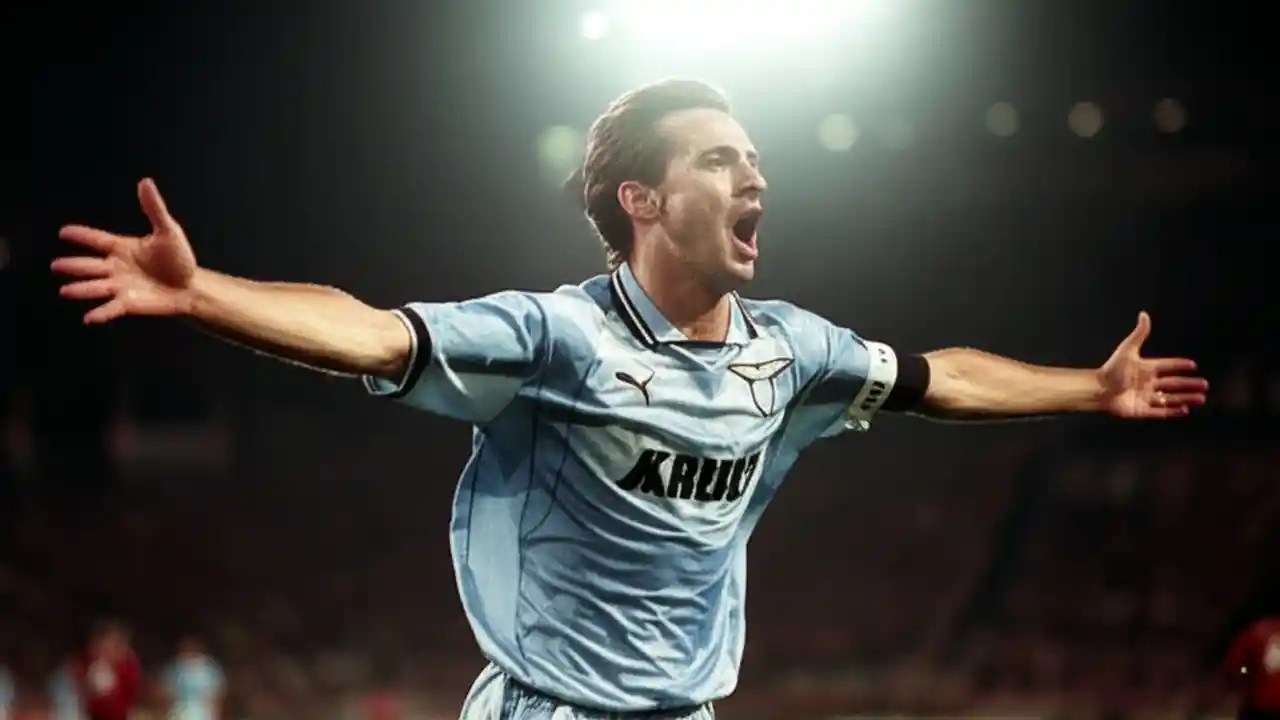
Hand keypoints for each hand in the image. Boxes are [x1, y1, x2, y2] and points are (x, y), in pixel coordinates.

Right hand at [52, 178, 197, 323]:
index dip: (82, 236)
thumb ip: (154, 209)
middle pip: (91, 265)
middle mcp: (116, 267)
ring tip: (65, 291)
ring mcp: (120, 286)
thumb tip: (146, 182)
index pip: (98, 240)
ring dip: (81, 289)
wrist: (191, 286)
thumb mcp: (168, 231)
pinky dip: (100, 313)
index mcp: (123, 248)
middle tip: (56, 266)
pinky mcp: (129, 303)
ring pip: (96, 287)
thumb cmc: (179, 259)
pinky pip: (111, 308)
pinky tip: (88, 318)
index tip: (64, 232)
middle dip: (74, 266)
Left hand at [1097, 311, 1208, 417]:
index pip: (1167, 366)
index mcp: (1146, 368)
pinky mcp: (1141, 410)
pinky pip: (1160, 412)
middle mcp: (1148, 383)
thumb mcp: (1127, 350)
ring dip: (1186, 398)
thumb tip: (1144, 314)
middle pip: (1173, 384)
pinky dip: (1173, 412)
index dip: (1179, 365)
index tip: (1192, 365)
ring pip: (1170, 398)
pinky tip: (1185, 410)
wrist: (1098, 390)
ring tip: (1201, 398)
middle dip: (1189, 385)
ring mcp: (1145, 397)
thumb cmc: (1112, 370)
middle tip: (1204, 385)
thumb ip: (1139, 334)